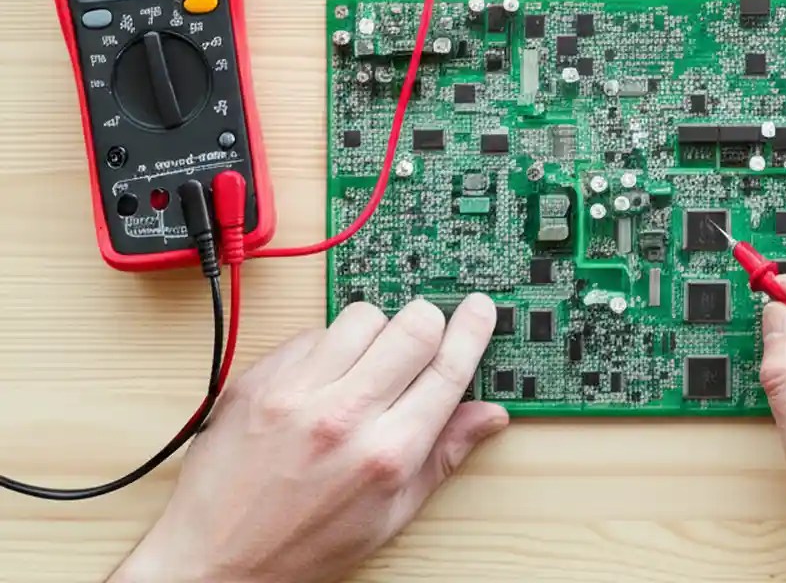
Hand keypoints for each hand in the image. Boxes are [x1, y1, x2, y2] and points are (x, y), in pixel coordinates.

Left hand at [109, 295, 507, 582]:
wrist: (215, 561)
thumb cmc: (302, 547)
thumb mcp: (390, 516)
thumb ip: (443, 456)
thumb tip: (488, 415)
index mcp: (388, 454)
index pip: (448, 370)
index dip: (472, 331)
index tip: (481, 309)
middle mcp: (344, 416)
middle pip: (413, 327)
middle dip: (428, 323)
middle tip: (424, 337)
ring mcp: (297, 393)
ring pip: (362, 317)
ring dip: (376, 331)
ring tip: (368, 363)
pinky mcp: (259, 381)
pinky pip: (310, 333)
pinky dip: (326, 346)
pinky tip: (323, 378)